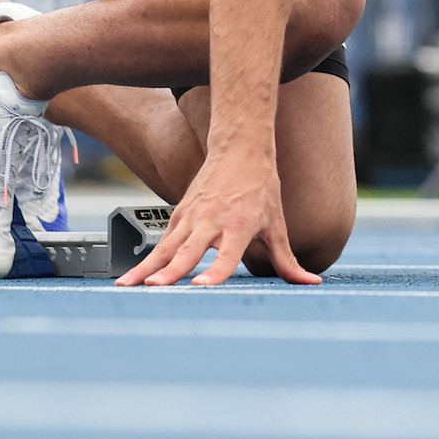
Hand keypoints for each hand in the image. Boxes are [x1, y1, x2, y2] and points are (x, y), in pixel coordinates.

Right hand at [116, 147, 319, 287]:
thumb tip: (312, 281)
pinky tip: (132, 277)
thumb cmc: (261, 188)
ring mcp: (191, 217)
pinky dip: (146, 260)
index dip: (215, 272)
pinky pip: (161, 242)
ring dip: (145, 268)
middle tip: (153, 289)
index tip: (201, 286)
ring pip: (165, 248)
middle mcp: (212, 222)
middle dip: (170, 272)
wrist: (239, 149)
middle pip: (188, 252)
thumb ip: (288, 260)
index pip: (227, 256)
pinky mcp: (179, 215)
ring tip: (126, 286)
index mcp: (239, 226)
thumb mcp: (277, 225)